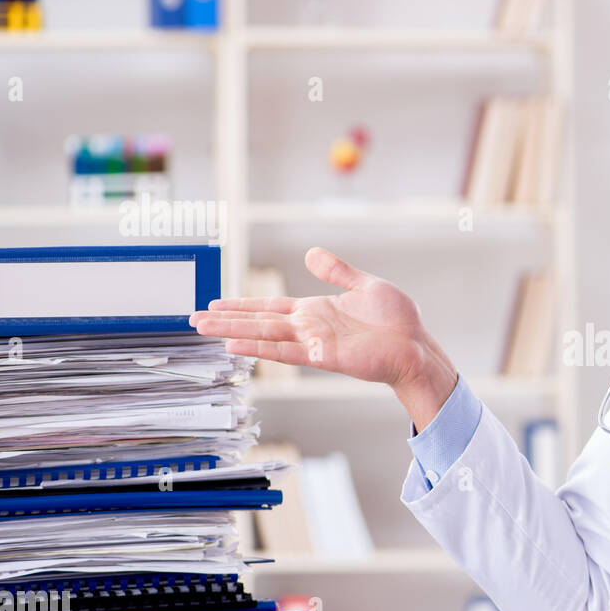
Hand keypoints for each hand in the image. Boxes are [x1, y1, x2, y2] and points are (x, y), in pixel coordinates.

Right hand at [189, 247, 458, 429]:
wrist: (416, 346)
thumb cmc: (397, 321)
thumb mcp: (365, 285)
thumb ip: (337, 272)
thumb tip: (311, 253)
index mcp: (317, 310)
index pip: (271, 305)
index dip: (243, 303)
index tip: (216, 302)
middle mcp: (310, 327)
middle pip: (259, 320)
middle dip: (226, 318)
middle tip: (194, 317)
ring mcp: (315, 342)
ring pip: (265, 335)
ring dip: (234, 331)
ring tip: (204, 330)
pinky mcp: (325, 357)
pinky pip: (286, 352)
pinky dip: (261, 349)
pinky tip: (236, 346)